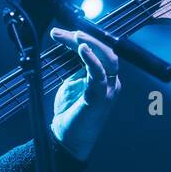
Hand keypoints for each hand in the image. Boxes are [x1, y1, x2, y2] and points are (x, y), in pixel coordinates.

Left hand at [49, 28, 121, 161]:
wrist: (67, 138)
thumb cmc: (70, 113)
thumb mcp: (71, 84)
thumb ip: (76, 69)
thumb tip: (73, 48)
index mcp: (104, 78)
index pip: (97, 52)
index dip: (80, 40)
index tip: (59, 33)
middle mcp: (111, 82)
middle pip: (105, 52)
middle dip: (85, 38)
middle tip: (63, 32)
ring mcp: (108, 90)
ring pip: (107, 59)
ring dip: (91, 44)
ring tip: (75, 36)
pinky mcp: (100, 97)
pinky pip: (100, 75)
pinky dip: (92, 60)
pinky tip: (82, 49)